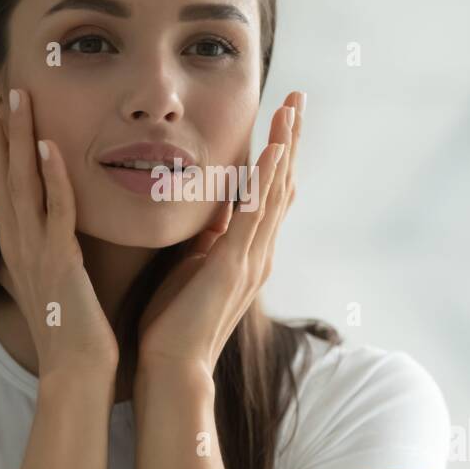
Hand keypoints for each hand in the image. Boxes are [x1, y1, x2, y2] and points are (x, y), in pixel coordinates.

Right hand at [0, 76, 118, 385]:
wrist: (77, 371)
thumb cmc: (66, 330)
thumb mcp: (39, 288)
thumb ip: (21, 266)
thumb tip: (3, 261)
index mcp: (14, 241)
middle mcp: (16, 240)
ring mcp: (35, 249)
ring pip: (20, 181)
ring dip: (16, 136)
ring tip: (15, 93)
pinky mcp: (61, 261)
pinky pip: (55, 211)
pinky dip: (51, 177)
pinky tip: (48, 146)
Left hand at [136, 91, 304, 386]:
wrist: (171, 370)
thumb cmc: (174, 325)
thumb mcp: (192, 268)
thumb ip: (207, 240)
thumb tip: (211, 212)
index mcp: (246, 252)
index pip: (268, 194)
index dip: (278, 156)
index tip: (282, 118)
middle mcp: (258, 252)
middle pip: (281, 185)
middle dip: (290, 139)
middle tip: (298, 98)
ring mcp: (250, 259)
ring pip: (274, 192)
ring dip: (284, 148)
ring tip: (292, 109)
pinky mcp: (233, 266)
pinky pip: (254, 216)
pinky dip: (266, 181)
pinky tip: (273, 151)